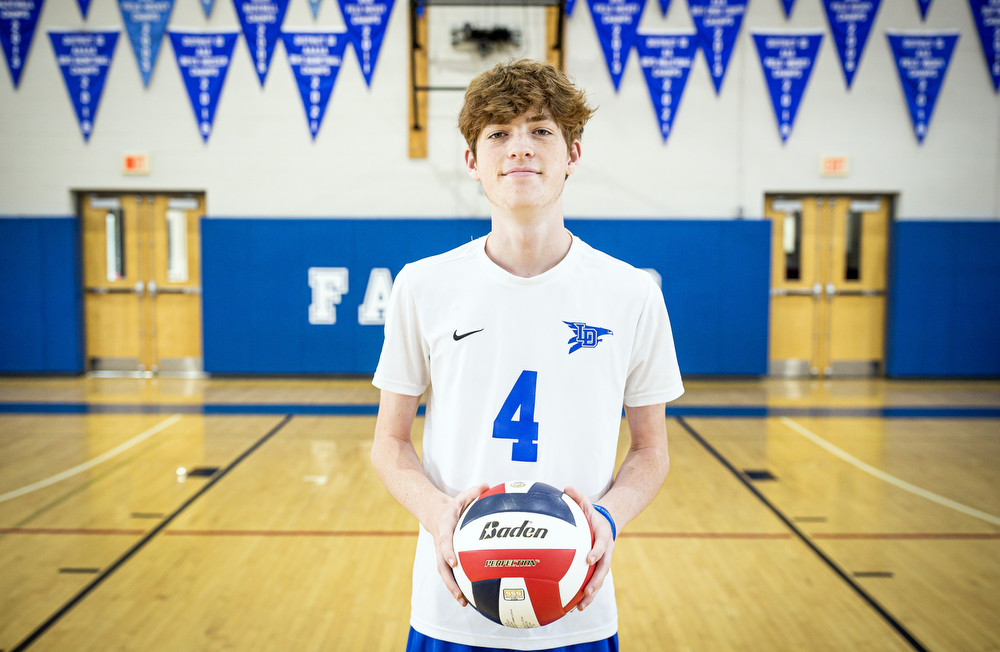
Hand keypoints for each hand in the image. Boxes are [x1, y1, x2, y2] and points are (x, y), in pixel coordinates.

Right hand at [433, 482, 489, 606]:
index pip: (444, 541)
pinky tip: (469, 598)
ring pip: (445, 574)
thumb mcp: (462, 496)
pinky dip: (457, 586)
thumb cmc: (453, 507)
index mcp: (444, 529)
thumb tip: (487, 485)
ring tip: (464, 602)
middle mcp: (441, 545)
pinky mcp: (446, 560)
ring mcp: (441, 554)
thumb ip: (474, 492)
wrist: (435, 514)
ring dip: (452, 588)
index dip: (447, 552)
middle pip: (441, 565)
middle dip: (449, 581)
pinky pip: (451, 574)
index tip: (454, 562)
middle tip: (459, 594)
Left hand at [563, 486, 614, 611]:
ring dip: (591, 594)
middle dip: (596, 581)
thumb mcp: (586, 503)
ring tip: (579, 607)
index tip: (589, 559)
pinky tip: (572, 607)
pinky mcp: (596, 569)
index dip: (597, 552)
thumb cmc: (591, 514)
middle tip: (587, 591)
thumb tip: (566, 488)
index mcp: (603, 536)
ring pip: (598, 580)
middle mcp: (605, 552)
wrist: (606, 523)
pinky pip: (591, 583)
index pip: (602, 545)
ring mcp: (602, 562)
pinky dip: (584, 595)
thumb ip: (577, 497)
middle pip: (603, 569)